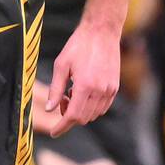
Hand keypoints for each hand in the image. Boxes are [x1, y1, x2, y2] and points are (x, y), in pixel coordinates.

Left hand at [40, 21, 120, 136]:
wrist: (102, 32)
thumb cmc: (78, 46)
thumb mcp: (61, 65)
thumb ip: (55, 89)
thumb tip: (49, 109)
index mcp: (85, 85)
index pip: (73, 116)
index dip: (62, 127)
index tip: (54, 133)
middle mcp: (100, 90)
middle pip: (83, 118)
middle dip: (69, 116)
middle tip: (63, 100)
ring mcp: (109, 90)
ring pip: (93, 114)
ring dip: (81, 111)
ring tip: (73, 93)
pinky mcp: (114, 87)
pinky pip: (103, 107)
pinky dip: (91, 107)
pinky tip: (83, 93)